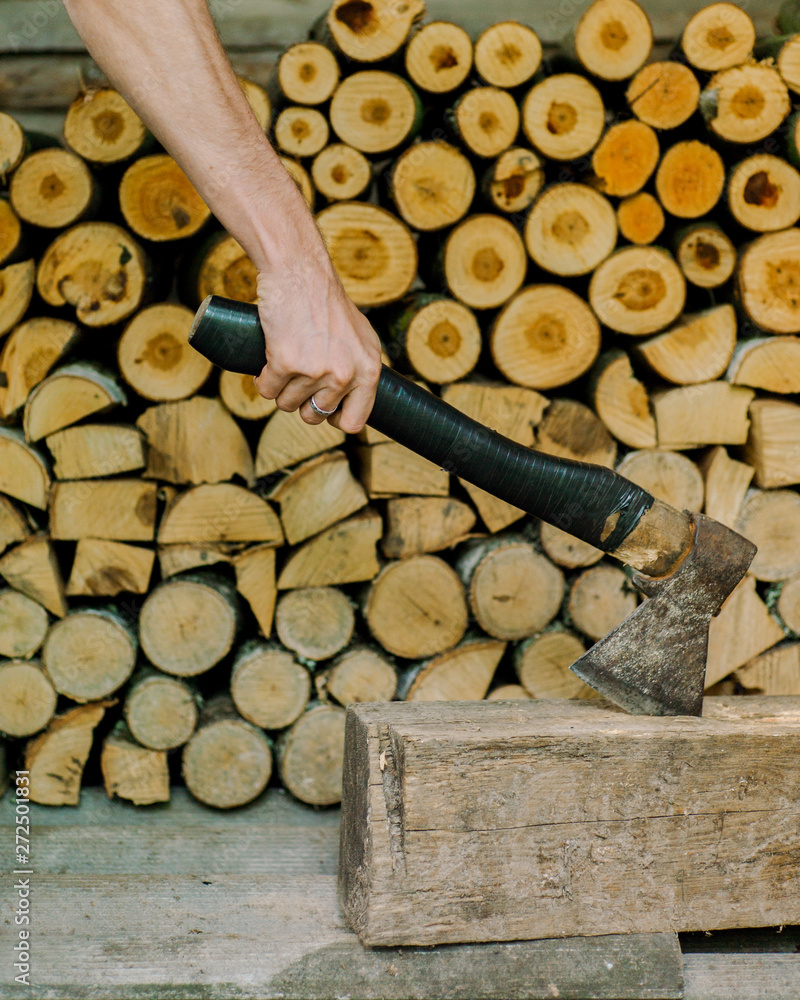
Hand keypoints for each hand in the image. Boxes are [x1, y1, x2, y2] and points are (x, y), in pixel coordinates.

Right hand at [253, 261, 381, 433]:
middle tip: (299, 374)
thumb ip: (361, 370)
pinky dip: (262, 380)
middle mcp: (345, 374)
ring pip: (287, 404)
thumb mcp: (360, 338)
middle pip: (314, 416)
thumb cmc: (327, 303)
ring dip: (280, 389)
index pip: (353, 421)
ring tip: (286, 358)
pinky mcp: (285, 362)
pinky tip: (270, 359)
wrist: (300, 272)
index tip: (322, 406)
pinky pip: (266, 391)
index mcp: (368, 371)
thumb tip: (352, 404)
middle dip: (301, 400)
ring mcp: (315, 370)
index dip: (333, 418)